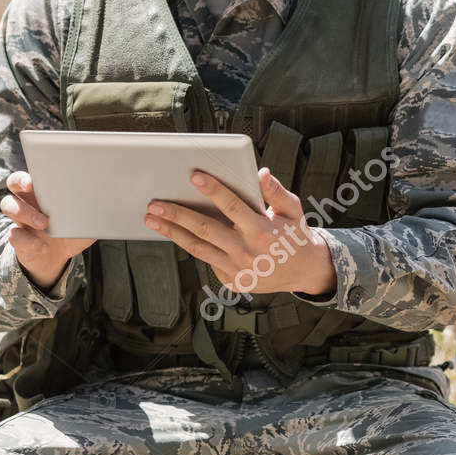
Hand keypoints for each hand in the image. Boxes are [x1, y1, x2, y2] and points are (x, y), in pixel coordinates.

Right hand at [2, 170, 94, 289]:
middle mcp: (26, 200)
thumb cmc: (71, 231)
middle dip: (21, 181)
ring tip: (44, 223)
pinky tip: (42, 246)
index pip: (31, 173)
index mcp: (42, 190)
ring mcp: (19, 218)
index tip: (37, 176)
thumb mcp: (86, 221)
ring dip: (25, 212)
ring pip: (9, 205)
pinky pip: (14, 235)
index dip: (30, 172)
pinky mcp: (17, 238)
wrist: (58, 258)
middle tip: (32, 186)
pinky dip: (28, 241)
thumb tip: (109, 198)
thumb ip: (92, 209)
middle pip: (14, 182)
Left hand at [143, 168, 336, 299]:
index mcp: (262, 232)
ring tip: (152, 219)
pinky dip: (190, 245)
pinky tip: (174, 233)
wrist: (303, 273)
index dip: (213, 190)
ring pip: (198, 248)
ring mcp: (237, 270)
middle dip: (177, 215)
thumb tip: (260, 173)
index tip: (194, 176)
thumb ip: (277, 192)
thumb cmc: (295, 235)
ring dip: (172, 233)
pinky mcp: (231, 281)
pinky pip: (207, 260)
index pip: (232, 207)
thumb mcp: (293, 211)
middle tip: (155, 204)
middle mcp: (246, 252)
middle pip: (205, 230)